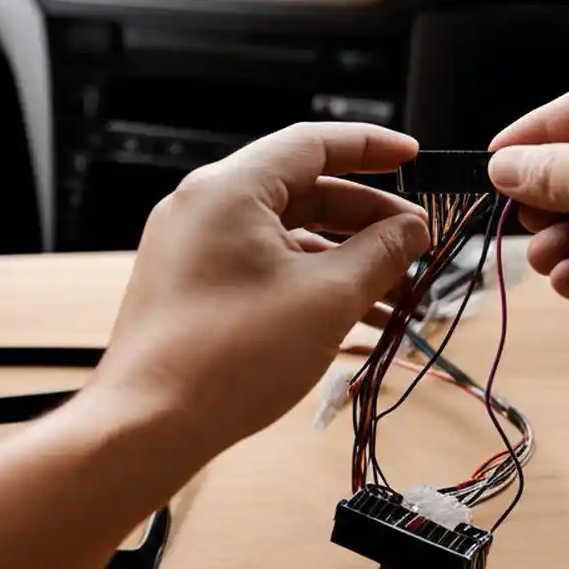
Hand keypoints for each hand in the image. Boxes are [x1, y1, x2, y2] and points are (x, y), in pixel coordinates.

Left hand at [88, 122, 429, 453]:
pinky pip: (265, 268)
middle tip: (418, 247)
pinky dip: (312, 284)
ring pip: (289, 237)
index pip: (313, 143)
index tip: (414, 156)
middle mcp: (205, 207)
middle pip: (305, 192)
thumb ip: (381, 252)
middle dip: (369, 222)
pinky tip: (357, 319)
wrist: (150, 425)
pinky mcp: (193, 287)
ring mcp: (194, 248)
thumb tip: (414, 229)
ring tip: (400, 298)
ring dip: (347, 262)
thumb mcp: (328, 298)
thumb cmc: (230, 357)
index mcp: (230, 189)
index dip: (371, 147)